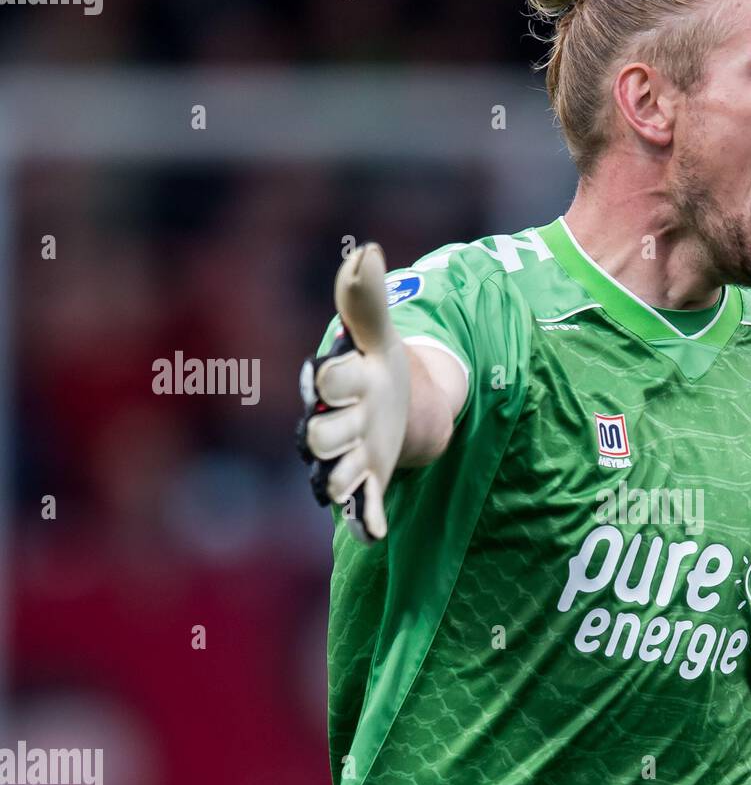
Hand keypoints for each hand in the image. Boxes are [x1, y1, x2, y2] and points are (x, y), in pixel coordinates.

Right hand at [297, 243, 410, 542]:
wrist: (396, 405)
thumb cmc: (378, 366)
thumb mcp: (378, 335)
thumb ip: (367, 300)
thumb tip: (367, 251)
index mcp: (335, 383)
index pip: (326, 381)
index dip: (335, 377)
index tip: (351, 370)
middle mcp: (333, 424)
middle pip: (319, 436)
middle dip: (331, 433)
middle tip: (353, 428)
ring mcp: (349, 457)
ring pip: (331, 477)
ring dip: (340, 480)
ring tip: (351, 479)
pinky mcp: (369, 484)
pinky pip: (362, 511)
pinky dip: (367, 522)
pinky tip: (375, 533)